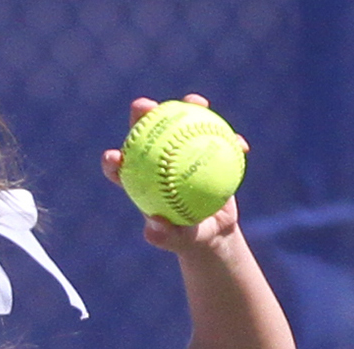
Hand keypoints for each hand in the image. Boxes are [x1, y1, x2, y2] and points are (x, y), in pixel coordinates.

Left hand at [101, 94, 249, 252]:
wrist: (211, 231)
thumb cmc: (190, 238)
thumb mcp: (180, 241)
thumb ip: (165, 237)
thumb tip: (152, 228)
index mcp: (141, 181)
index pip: (120, 168)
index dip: (112, 160)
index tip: (113, 157)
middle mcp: (157, 161)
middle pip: (146, 132)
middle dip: (141, 114)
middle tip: (146, 107)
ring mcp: (182, 151)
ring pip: (181, 123)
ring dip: (187, 108)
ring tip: (197, 103)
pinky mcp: (204, 150)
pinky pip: (216, 137)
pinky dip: (228, 139)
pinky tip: (240, 145)